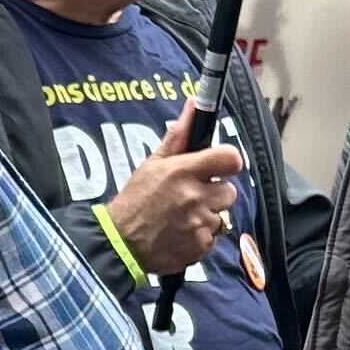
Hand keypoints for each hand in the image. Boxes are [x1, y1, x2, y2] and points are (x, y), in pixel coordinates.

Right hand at [105, 109, 247, 277]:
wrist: (119, 244)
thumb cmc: (134, 200)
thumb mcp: (152, 164)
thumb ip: (178, 136)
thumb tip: (195, 102)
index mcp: (183, 171)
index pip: (230, 158)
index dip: (228, 162)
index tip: (218, 168)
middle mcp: (194, 197)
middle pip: (230, 191)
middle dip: (214, 194)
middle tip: (191, 198)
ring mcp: (199, 224)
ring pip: (221, 216)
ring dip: (206, 217)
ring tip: (182, 219)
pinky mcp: (200, 247)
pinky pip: (213, 238)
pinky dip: (200, 238)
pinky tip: (181, 235)